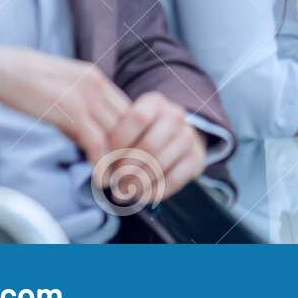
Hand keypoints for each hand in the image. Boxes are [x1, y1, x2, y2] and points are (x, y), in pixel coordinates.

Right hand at [0, 44, 131, 165]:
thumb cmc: (22, 79)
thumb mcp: (61, 86)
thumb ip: (78, 103)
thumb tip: (84, 132)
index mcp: (96, 78)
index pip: (127, 109)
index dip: (129, 135)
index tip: (124, 156)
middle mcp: (97, 85)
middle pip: (128, 123)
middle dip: (128, 150)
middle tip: (124, 173)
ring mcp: (87, 97)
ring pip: (117, 133)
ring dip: (117, 160)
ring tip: (114, 180)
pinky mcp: (72, 111)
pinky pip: (96, 141)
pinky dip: (100, 161)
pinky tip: (98, 176)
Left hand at [101, 90, 206, 204]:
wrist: (175, 137)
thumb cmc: (140, 133)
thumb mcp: (127, 126)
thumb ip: (113, 142)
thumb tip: (99, 170)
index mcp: (155, 102)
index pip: (138, 118)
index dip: (120, 140)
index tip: (107, 157)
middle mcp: (176, 116)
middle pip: (150, 145)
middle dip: (127, 169)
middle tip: (114, 182)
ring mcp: (189, 137)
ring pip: (161, 164)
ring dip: (138, 183)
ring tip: (124, 192)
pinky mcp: (197, 158)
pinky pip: (174, 179)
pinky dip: (154, 191)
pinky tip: (141, 195)